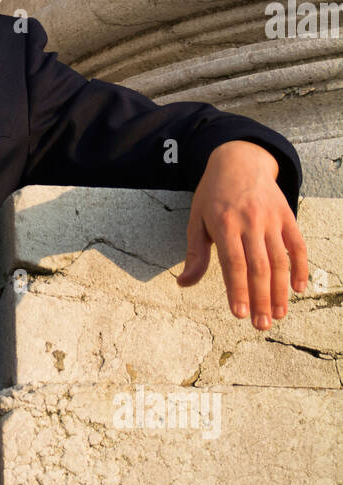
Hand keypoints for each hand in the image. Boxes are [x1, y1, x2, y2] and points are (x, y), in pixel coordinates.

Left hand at [176, 140, 307, 328]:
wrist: (239, 160)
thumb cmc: (213, 194)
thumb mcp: (196, 219)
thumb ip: (195, 254)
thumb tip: (184, 283)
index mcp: (224, 224)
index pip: (233, 264)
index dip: (238, 290)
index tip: (240, 313)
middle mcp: (250, 222)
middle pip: (258, 267)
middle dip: (261, 299)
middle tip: (261, 325)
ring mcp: (271, 219)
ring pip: (279, 260)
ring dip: (280, 290)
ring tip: (279, 314)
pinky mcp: (287, 216)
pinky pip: (297, 245)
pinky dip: (300, 267)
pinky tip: (298, 287)